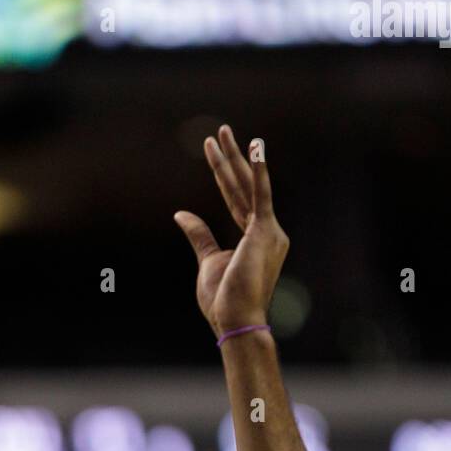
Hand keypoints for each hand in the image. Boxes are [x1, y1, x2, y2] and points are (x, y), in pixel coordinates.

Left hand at [175, 126, 288, 338]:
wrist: (234, 319)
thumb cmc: (223, 299)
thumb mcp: (207, 260)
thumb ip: (199, 235)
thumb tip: (181, 213)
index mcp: (255, 238)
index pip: (236, 199)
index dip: (223, 174)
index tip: (213, 150)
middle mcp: (267, 231)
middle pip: (242, 188)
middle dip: (229, 158)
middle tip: (219, 130)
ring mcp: (268, 231)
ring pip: (246, 186)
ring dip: (235, 158)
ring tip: (225, 131)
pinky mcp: (265, 231)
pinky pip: (260, 195)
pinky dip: (259, 171)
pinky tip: (256, 147)